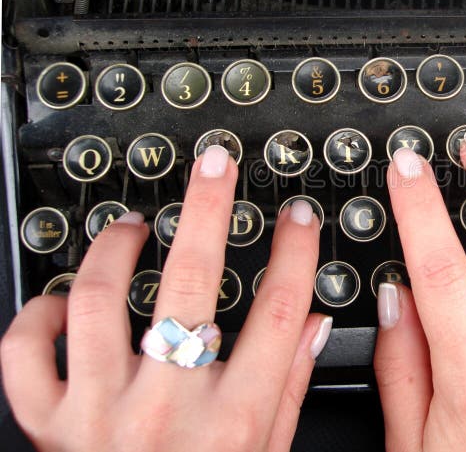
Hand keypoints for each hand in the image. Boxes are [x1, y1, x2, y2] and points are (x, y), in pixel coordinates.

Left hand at [1, 145, 331, 451]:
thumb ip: (291, 388)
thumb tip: (311, 323)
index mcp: (233, 421)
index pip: (281, 310)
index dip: (294, 250)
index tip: (296, 216)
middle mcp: (167, 410)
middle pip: (194, 282)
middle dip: (208, 207)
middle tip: (214, 165)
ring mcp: (100, 415)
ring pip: (97, 302)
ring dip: (113, 250)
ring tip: (129, 227)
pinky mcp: (49, 427)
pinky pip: (23, 355)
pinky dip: (36, 317)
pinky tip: (62, 302)